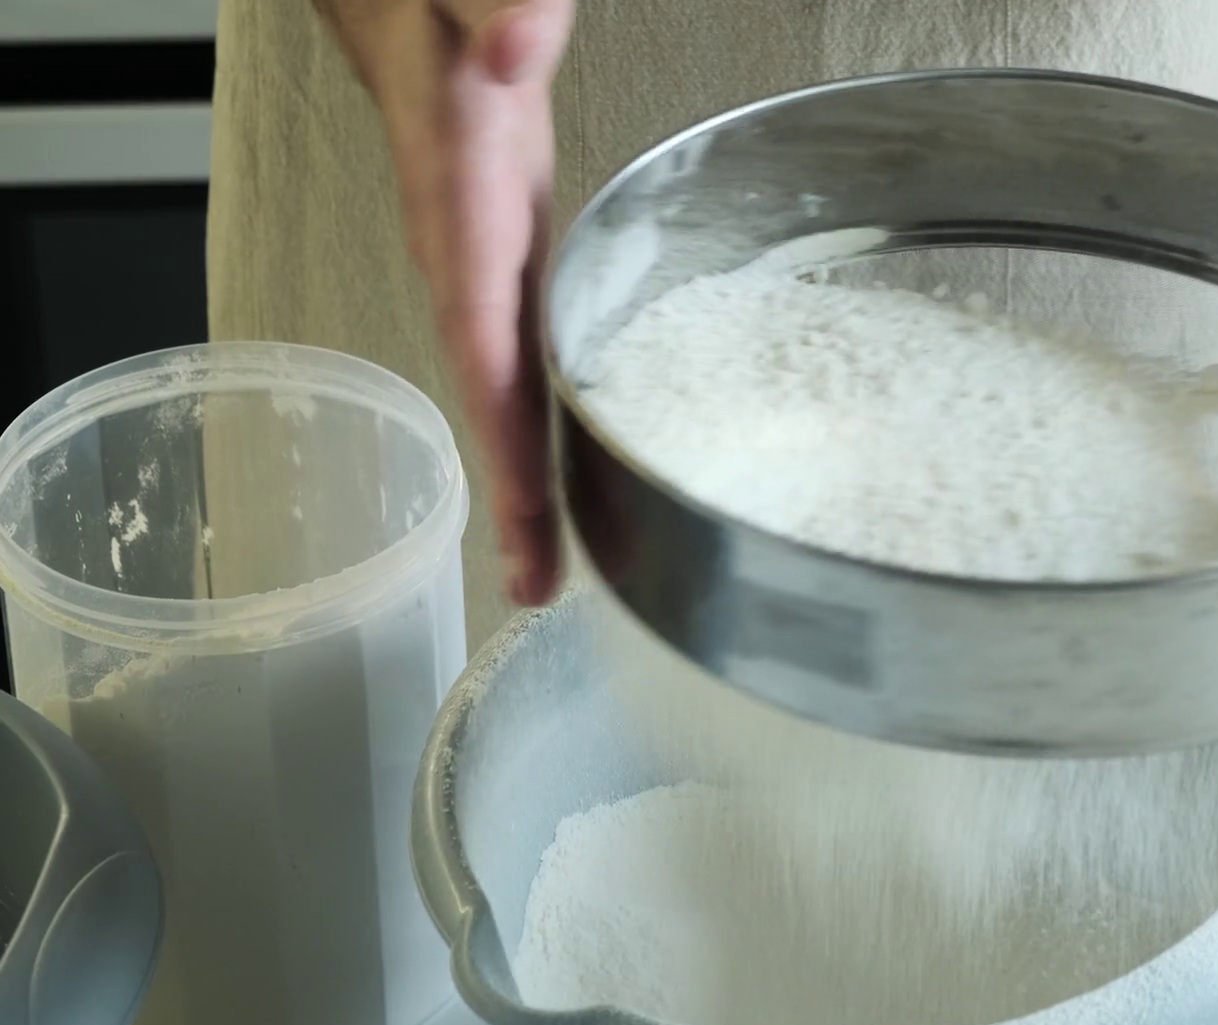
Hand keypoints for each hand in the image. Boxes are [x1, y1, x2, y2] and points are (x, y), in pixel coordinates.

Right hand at [316, 0, 573, 603]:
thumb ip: (501, 12)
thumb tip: (516, 43)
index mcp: (464, 192)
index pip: (483, 330)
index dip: (505, 426)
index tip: (526, 512)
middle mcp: (466, 238)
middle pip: (489, 382)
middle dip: (513, 487)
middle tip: (535, 585)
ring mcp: (482, 247)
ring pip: (503, 374)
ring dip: (524, 466)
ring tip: (543, 561)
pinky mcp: (507, 241)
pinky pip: (523, 342)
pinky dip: (541, 412)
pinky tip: (565, 461)